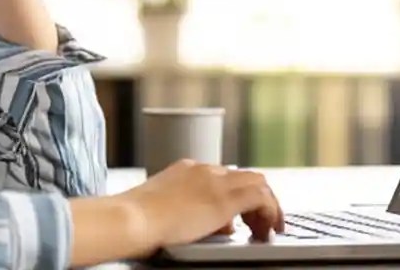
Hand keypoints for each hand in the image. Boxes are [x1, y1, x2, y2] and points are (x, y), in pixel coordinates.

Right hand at [120, 160, 284, 249]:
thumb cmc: (136, 221)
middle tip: (258, 224)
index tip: (237, 218)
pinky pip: (260, 197)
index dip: (235, 197)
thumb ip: (186, 212)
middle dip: (256, 199)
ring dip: (267, 205)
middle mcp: (204, 170)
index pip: (223, 177)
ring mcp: (215, 182)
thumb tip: (207, 224)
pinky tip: (268, 228)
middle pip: (244, 176)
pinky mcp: (224, 200)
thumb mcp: (162, 209)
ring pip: (257, 182)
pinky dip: (270, 211)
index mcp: (187, 170)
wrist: (130, 219)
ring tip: (266, 229)